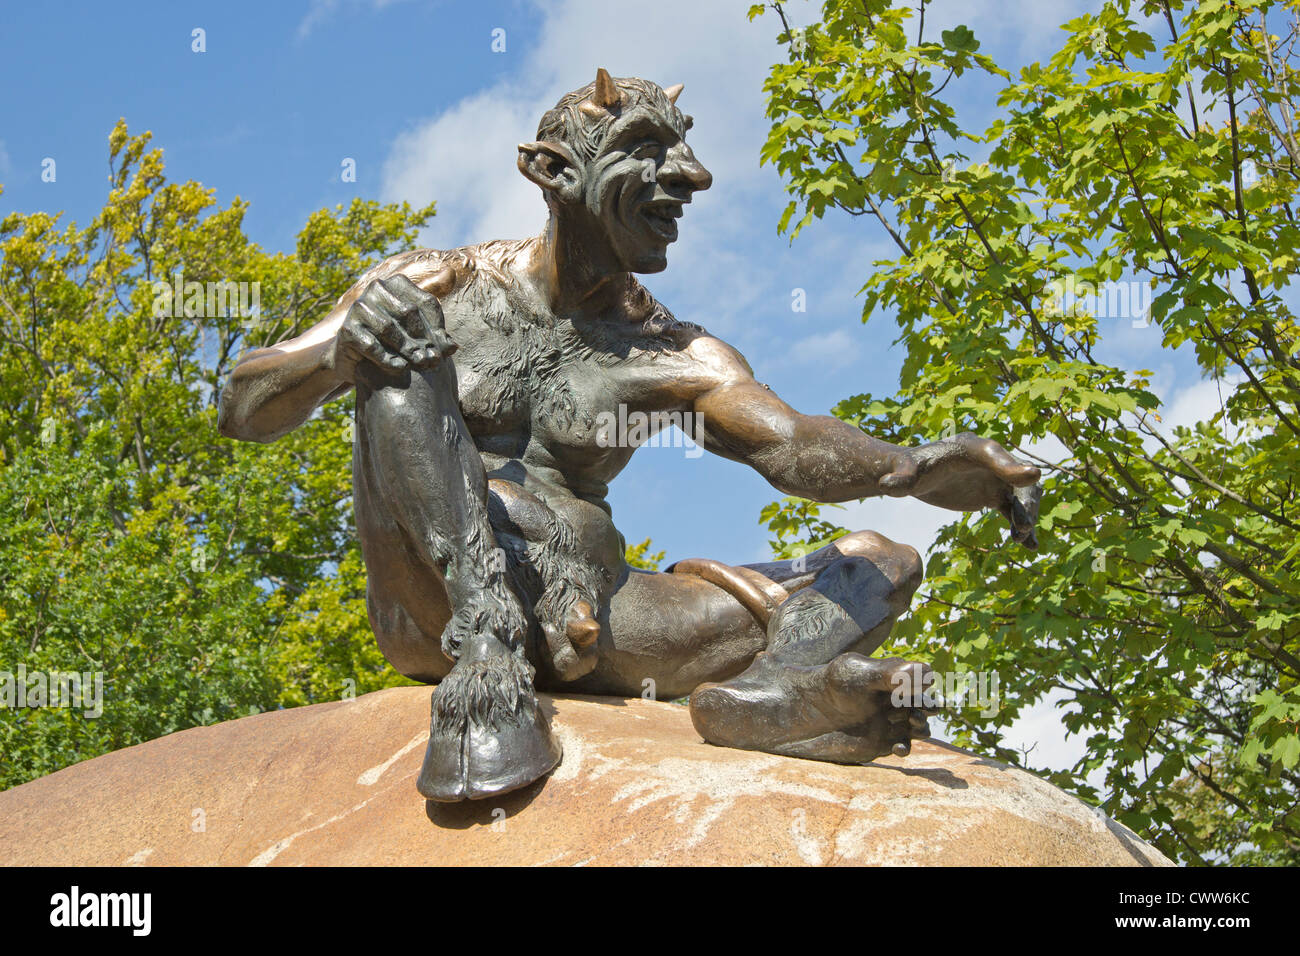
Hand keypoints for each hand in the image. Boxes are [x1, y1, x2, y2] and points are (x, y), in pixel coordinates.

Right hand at [329, 275, 456, 383]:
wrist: (354, 356)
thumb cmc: (391, 340)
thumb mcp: (415, 332)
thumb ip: (436, 334)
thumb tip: (454, 346)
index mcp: (397, 283)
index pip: (426, 302)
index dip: (438, 328)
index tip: (446, 350)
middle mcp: (376, 289)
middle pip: (409, 312)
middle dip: (424, 338)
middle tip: (434, 360)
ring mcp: (359, 307)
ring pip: (389, 328)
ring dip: (407, 349)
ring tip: (420, 364)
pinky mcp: (347, 329)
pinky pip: (371, 345)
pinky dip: (387, 358)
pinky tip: (401, 368)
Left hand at [880, 432, 1042, 548]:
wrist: (914, 476)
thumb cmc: (908, 470)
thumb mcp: (903, 474)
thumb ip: (899, 479)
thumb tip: (887, 486)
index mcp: (969, 448)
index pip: (994, 453)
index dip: (1012, 465)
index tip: (1033, 476)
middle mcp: (989, 459)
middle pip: (1018, 475)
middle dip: (1025, 498)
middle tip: (1022, 526)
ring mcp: (994, 477)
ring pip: (1022, 493)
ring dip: (1027, 514)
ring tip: (1021, 539)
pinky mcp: (993, 493)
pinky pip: (1014, 508)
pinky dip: (1022, 524)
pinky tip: (1028, 546)